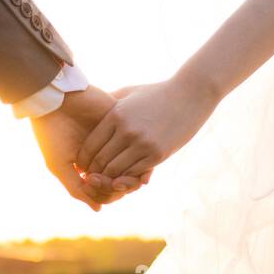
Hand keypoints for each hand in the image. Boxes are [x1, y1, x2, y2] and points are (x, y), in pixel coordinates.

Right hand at [30, 86, 146, 210]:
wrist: (54, 102)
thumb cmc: (51, 134)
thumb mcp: (60, 165)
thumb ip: (77, 188)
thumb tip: (99, 208)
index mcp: (89, 165)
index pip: (106, 188)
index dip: (105, 195)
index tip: (96, 191)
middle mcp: (104, 155)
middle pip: (122, 180)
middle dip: (118, 188)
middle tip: (112, 185)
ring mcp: (115, 142)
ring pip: (132, 167)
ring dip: (129, 179)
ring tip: (119, 179)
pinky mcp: (124, 128)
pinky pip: (138, 150)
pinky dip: (138, 163)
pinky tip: (133, 168)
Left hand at [76, 74, 218, 181]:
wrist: (190, 94)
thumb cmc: (157, 93)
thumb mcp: (128, 93)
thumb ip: (108, 102)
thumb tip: (88, 107)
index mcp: (115, 115)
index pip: (90, 145)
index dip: (82, 160)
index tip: (82, 165)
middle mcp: (126, 130)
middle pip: (100, 161)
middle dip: (93, 173)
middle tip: (90, 178)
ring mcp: (142, 143)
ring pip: (115, 171)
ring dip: (108, 179)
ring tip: (105, 181)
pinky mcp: (157, 154)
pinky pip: (134, 174)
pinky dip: (126, 179)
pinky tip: (124, 179)